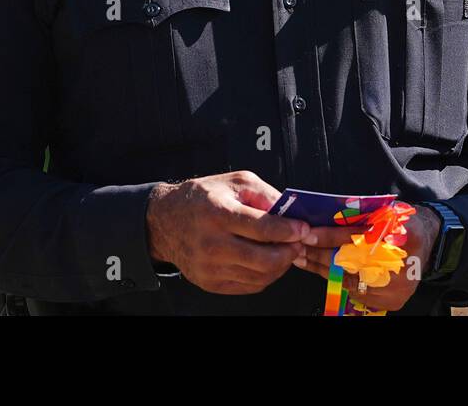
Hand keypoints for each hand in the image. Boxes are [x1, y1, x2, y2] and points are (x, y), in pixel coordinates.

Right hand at [145, 170, 309, 294]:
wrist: (165, 221)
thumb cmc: (202, 198)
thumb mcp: (233, 182)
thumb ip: (264, 194)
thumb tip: (290, 213)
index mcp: (218, 213)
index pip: (262, 227)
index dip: (288, 230)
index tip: (303, 229)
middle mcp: (212, 243)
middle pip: (264, 259)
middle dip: (289, 252)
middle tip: (298, 243)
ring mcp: (210, 267)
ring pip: (260, 276)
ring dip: (281, 265)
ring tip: (285, 251)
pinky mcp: (210, 283)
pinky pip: (249, 286)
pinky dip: (265, 276)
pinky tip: (268, 262)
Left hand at [292, 203, 442, 311]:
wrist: (429, 243)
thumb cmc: (403, 223)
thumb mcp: (385, 212)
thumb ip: (361, 218)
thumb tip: (325, 218)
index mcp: (398, 236)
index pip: (355, 239)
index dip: (329, 237)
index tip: (307, 234)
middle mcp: (398, 266)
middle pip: (348, 263)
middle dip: (320, 255)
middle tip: (298, 247)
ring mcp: (395, 288)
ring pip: (348, 280)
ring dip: (323, 269)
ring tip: (303, 257)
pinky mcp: (391, 301)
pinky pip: (355, 292)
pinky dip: (337, 280)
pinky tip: (319, 269)